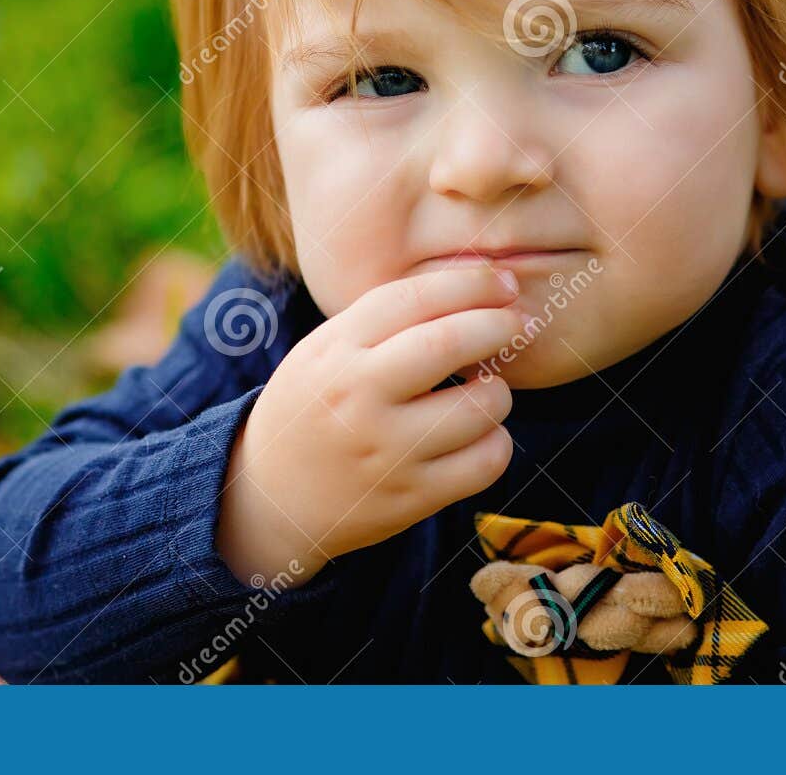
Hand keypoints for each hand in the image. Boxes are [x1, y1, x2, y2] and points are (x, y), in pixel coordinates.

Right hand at [215, 264, 525, 586]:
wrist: (269, 501)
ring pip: (479, 405)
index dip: (472, 283)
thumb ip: (386, 320)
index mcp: (335, 349)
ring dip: (498, 391)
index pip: (415, 297)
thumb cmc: (314, 408)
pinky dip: (496, 442)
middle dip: (498, 325)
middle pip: (449, 342)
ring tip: (485, 390)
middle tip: (516, 324)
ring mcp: (385, 451)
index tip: (504, 283)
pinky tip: (479, 435)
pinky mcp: (409, 499)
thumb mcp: (326, 351)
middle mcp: (357, 397)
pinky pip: (486, 462)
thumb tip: (478, 287)